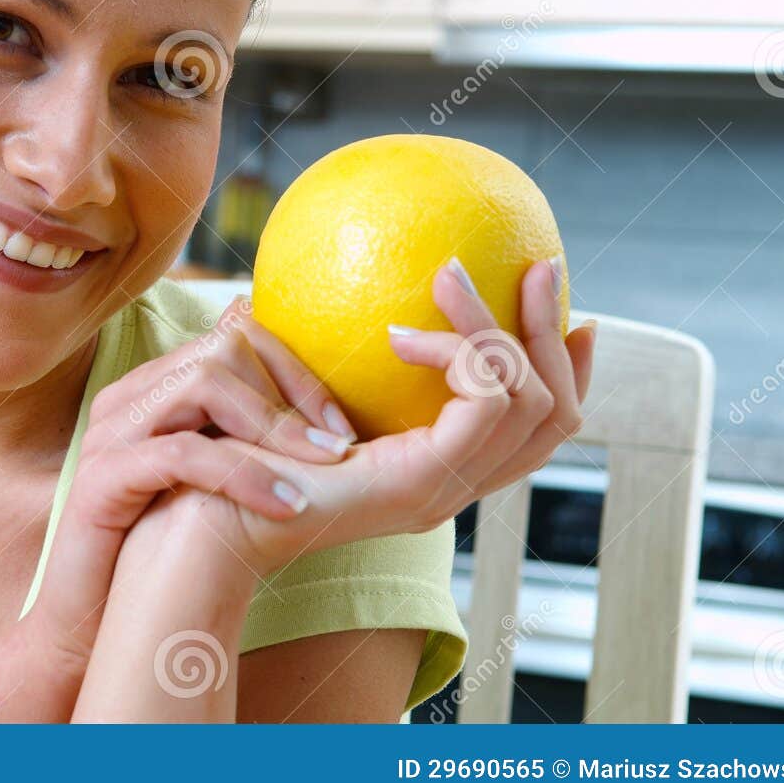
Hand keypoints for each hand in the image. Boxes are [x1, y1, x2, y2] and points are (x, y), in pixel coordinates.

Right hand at [24, 298, 360, 663]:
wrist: (85, 621)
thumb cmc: (156, 554)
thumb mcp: (211, 486)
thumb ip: (246, 442)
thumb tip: (319, 417)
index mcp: (153, 389)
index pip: (231, 334)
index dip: (294, 369)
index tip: (340, 426)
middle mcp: (128, 398)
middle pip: (221, 349)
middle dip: (291, 393)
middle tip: (337, 447)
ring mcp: (109, 434)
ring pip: (200, 386)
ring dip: (274, 428)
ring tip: (321, 471)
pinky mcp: (100, 479)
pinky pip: (180, 454)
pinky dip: (243, 474)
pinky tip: (287, 506)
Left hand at [133, 257, 597, 578]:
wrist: (213, 514)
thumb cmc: (244, 450)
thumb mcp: (309, 395)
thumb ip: (352, 361)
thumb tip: (368, 296)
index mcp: (439, 468)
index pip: (537, 431)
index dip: (568, 372)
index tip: (571, 314)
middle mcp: (456, 486)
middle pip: (555, 418)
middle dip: (551, 336)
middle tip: (540, 268)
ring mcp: (446, 489)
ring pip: (526, 398)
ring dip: (495, 325)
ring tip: (449, 276)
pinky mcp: (424, 480)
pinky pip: (483, 398)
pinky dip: (457, 351)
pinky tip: (400, 333)